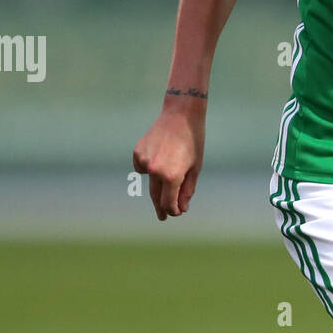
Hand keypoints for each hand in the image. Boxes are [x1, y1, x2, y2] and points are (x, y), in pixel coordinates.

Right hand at [132, 104, 204, 221]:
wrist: (180, 115)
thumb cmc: (193, 142)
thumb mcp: (195, 168)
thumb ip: (186, 190)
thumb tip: (181, 208)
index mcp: (172, 176)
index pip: (168, 203)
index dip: (172, 210)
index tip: (176, 213)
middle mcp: (155, 171)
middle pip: (155, 196)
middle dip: (161, 207)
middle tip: (162, 217)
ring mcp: (144, 161)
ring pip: (149, 181)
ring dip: (157, 182)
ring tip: (170, 166)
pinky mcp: (137, 153)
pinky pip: (142, 167)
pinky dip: (149, 167)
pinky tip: (159, 155)